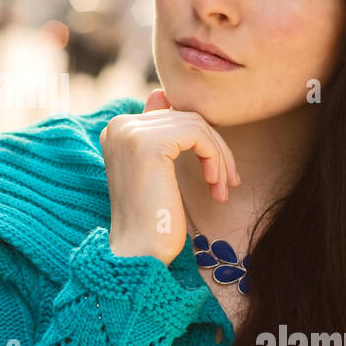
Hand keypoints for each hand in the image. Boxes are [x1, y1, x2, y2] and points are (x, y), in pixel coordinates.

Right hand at [98, 88, 239, 264]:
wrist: (139, 252)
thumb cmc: (152, 218)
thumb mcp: (154, 169)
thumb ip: (156, 131)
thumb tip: (160, 93)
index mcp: (116, 128)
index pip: (172, 116)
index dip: (201, 141)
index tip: (217, 173)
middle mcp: (119, 124)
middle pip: (186, 118)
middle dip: (215, 149)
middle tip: (228, 182)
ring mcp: (131, 132)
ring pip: (196, 124)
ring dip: (218, 156)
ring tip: (222, 187)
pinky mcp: (149, 143)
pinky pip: (198, 134)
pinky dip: (215, 158)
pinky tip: (216, 185)